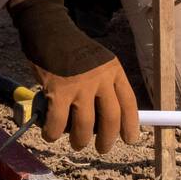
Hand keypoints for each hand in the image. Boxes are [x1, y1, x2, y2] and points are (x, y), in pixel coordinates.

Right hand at [9, 0, 139, 153]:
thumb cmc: (73, 49)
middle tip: (103, 149)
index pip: (129, 102)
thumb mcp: (98, 62)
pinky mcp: (57, 91)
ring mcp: (79, 85)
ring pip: (85, 126)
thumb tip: (109, 118)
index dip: (131, 124)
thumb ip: (105, 85)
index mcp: (113, 70)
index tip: (130, 139)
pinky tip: (51, 134)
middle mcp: (100, 79)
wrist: (49, 30)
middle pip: (110, 118)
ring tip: (77, 144)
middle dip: (107, 140)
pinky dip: (53, 133)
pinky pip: (58, 123)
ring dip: (80, 141)